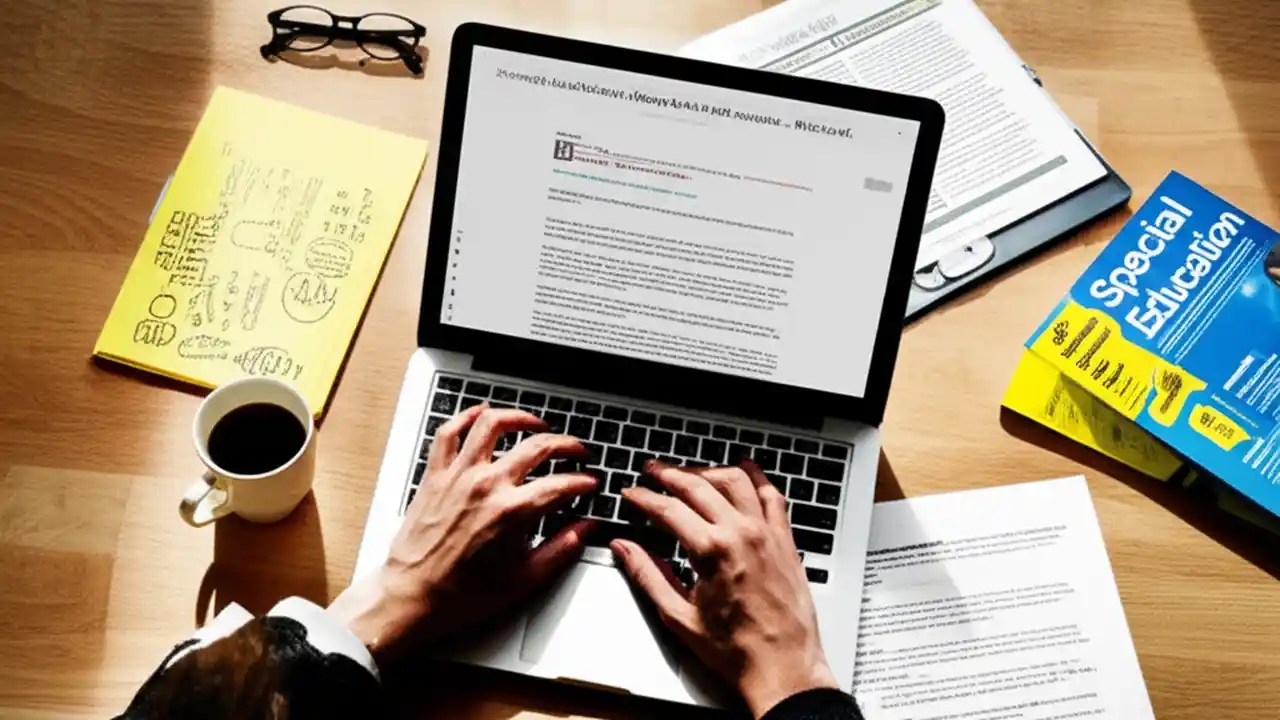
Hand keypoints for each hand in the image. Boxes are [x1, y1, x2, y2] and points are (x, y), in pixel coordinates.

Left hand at [328, 404, 597, 666]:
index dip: (583, 482)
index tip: (590, 484)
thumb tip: (586, 528)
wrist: (412, 596)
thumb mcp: (524, 580)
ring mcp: (458, 475)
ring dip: (521, 418)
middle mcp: (486, 485)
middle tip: (577, 452)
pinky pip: (449, 432)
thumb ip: (562, 550)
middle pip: (537, 446)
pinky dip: (467, 416)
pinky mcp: (435, 475)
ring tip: (537, 425)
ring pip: (493, 425)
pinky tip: (482, 412)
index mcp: (511, 512)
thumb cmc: (462, 594)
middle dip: (567, 445)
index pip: (561, 484)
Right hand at [611, 461, 836, 717]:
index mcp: (711, 551)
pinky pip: (772, 496)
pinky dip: (757, 477)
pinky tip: (746, 468)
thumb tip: (624, 549)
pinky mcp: (785, 541)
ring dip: (707, 470)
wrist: (784, 667)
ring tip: (689, 471)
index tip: (631, 493)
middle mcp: (741, 534)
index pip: (668, 509)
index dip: (643, 497)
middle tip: (652, 470)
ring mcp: (767, 534)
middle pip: (698, 486)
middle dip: (669, 474)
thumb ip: (648, 576)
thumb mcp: (679, 616)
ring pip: (735, 481)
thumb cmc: (736, 650)